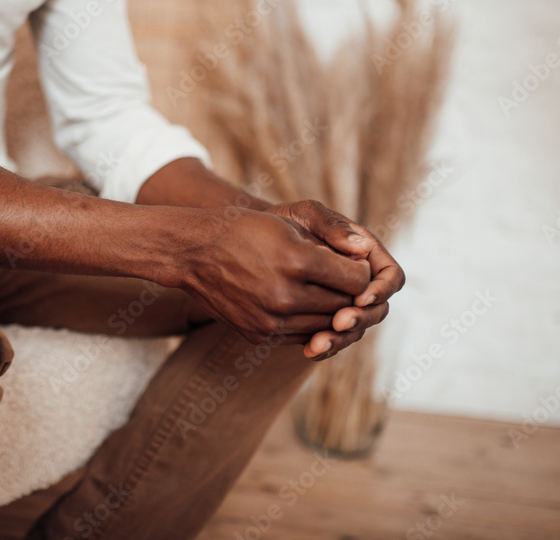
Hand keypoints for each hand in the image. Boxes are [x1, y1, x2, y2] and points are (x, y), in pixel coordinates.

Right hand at [175, 207, 370, 345]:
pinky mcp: (259, 335)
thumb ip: (331, 241)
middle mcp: (284, 295)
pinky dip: (310, 324)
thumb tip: (366, 258)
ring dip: (332, 312)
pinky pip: (300, 337)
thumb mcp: (288, 223)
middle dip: (350, 294)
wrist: (193, 253)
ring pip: (325, 326)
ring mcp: (270, 320)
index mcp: (296, 261)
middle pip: (343, 306)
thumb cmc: (244, 229)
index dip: (360, 272)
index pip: (357, 280)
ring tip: (326, 293)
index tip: (354, 264)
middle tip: (344, 281)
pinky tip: (305, 307)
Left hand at [265, 201, 405, 359]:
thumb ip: (333, 227)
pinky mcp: (325, 319)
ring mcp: (344, 304)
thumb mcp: (308, 214)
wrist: (256, 242)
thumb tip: (361, 247)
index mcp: (368, 256)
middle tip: (339, 323)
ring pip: (356, 329)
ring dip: (341, 339)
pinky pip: (333, 337)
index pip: (391, 276)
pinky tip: (309, 350)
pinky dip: (324, 346)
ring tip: (318, 343)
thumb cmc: (288, 221)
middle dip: (361, 319)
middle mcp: (361, 283)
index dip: (382, 289)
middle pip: (377, 309)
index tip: (362, 297)